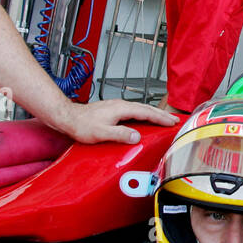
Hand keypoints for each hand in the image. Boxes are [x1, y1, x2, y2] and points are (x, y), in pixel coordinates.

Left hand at [63, 99, 177, 144]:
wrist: (68, 117)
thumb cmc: (82, 125)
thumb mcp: (102, 133)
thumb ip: (120, 135)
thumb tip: (137, 137)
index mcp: (121, 109)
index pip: (146, 112)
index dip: (161, 118)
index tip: (172, 122)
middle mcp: (120, 105)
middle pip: (146, 108)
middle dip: (161, 114)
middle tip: (174, 120)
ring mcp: (116, 106)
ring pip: (140, 108)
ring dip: (153, 113)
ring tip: (163, 119)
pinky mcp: (112, 110)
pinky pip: (134, 111)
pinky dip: (143, 114)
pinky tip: (143, 119)